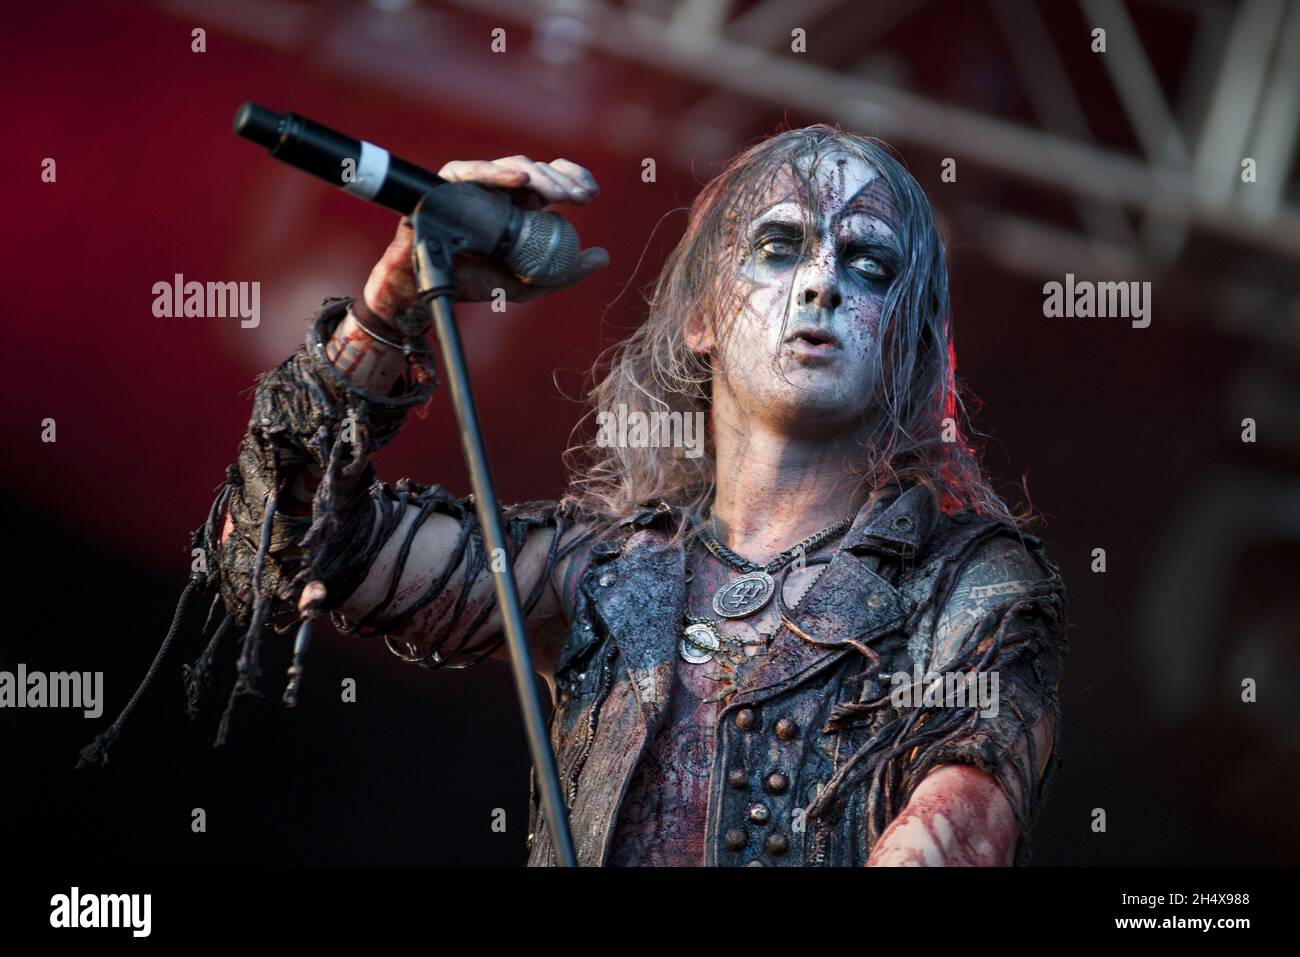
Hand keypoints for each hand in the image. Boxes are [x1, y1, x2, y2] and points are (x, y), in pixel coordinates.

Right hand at [361, 156, 608, 322]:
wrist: (433, 292)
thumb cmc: (477, 282)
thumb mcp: (529, 282)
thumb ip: (565, 272)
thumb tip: (602, 256)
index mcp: (520, 205)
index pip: (550, 179)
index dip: (572, 178)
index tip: (591, 193)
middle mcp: (500, 189)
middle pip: (536, 170)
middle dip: (563, 179)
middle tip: (582, 196)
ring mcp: (475, 183)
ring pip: (512, 167)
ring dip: (541, 177)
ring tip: (560, 194)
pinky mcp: (449, 183)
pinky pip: (473, 170)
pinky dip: (497, 174)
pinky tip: (522, 180)